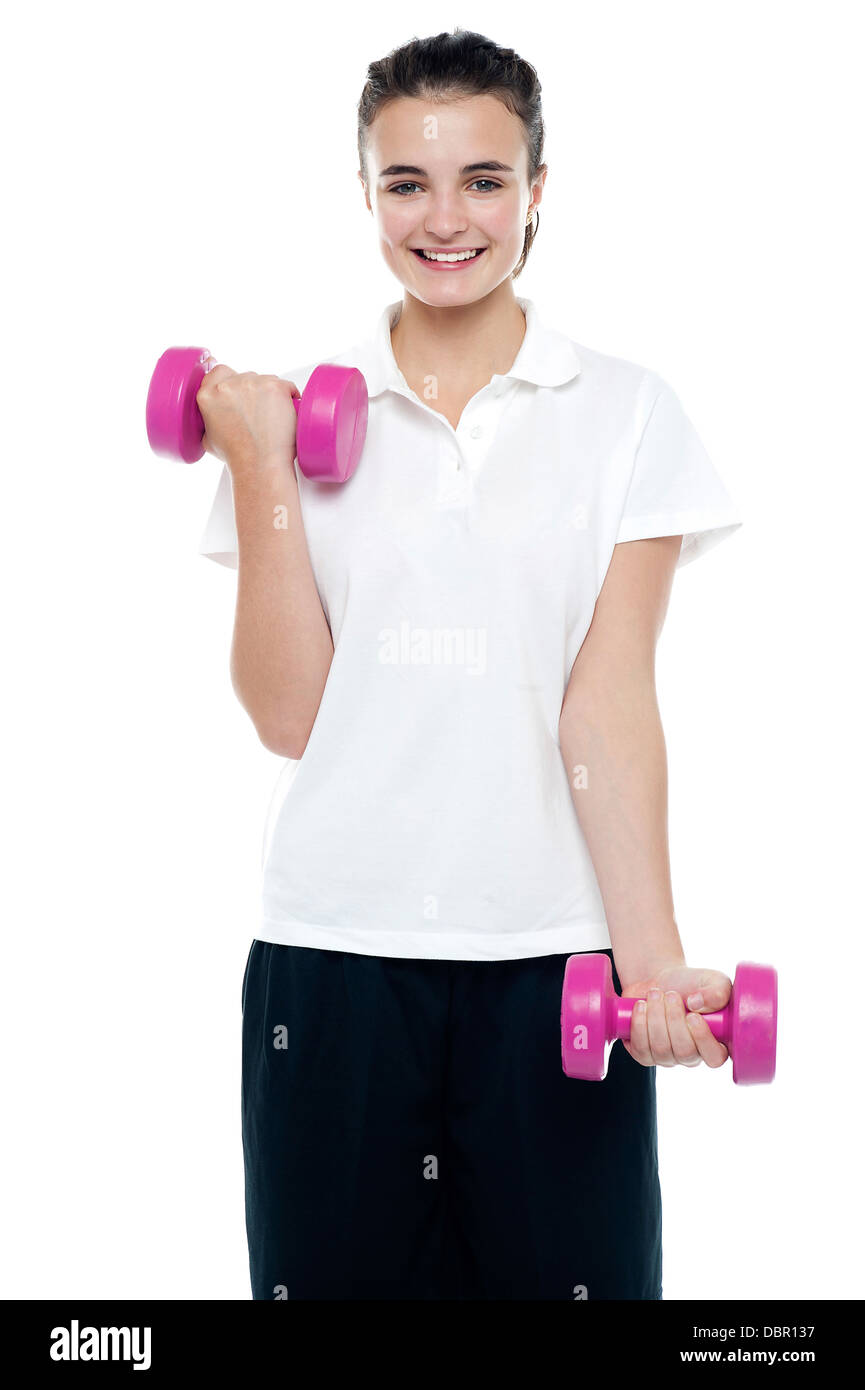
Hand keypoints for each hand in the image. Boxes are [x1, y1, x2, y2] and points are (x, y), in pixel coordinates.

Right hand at [196, 360, 299, 475]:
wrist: (260, 464)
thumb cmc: (238, 456)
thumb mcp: (208, 438)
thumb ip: (209, 418)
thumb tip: (215, 415)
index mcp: (208, 395)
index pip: (219, 372)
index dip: (230, 381)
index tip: (238, 391)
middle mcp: (228, 385)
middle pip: (244, 376)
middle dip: (252, 392)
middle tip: (257, 413)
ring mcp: (253, 383)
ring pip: (265, 380)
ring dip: (269, 395)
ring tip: (270, 419)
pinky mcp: (275, 386)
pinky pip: (286, 386)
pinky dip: (289, 397)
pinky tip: (285, 413)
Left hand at [618, 964, 730, 1072]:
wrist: (658, 981)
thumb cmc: (690, 984)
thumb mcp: (712, 980)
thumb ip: (718, 991)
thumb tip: (698, 1004)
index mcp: (714, 1042)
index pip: (715, 1057)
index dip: (703, 1040)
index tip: (693, 1016)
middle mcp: (692, 1056)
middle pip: (684, 1052)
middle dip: (674, 1020)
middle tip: (671, 995)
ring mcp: (667, 1057)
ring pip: (661, 1049)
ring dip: (656, 1017)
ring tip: (655, 994)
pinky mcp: (644, 1054)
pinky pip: (641, 1049)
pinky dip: (639, 1024)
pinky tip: (641, 1005)